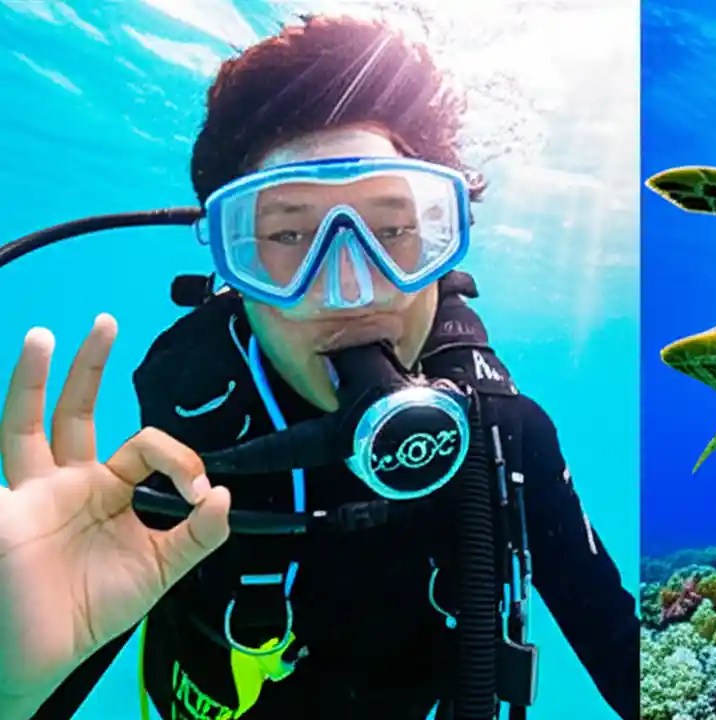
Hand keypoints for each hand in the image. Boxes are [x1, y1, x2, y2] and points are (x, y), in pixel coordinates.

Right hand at [0, 314, 229, 712]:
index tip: (198, 492)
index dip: (178, 460)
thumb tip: (224, 495)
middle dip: (89, 368)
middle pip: (75, 413)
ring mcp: (30, 493)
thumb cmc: (93, 610)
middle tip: (106, 322)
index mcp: (108, 491)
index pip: (144, 447)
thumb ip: (198, 535)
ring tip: (42, 336)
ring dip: (30, 381)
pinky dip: (8, 426)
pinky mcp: (5, 512)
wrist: (46, 654)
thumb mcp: (161, 569)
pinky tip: (10, 397)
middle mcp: (67, 482)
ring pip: (24, 425)